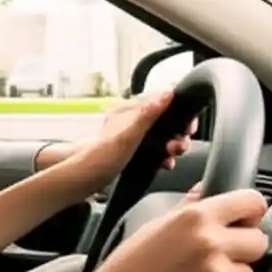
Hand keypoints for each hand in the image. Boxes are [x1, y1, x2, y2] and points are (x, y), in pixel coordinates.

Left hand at [47, 91, 195, 197]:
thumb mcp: (129, 133)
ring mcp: (132, 135)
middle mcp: (132, 120)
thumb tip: (168, 92)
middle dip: (179, 132)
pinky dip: (163, 156)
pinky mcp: (132, 151)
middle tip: (180, 145)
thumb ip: (149, 113)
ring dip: (173, 145)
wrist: (83, 178)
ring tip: (173, 154)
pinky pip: (155, 150)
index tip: (188, 125)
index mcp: (131, 110)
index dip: (180, 111)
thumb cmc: (101, 156)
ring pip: (162, 135)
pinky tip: (165, 164)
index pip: (163, 100)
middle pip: (166, 119)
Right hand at [81, 188, 268, 271]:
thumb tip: (207, 190)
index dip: (251, 214)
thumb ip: (188, 205)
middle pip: (259, 240)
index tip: (245, 222)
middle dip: (242, 249)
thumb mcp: (154, 224)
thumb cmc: (127, 267)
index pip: (253, 202)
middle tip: (217, 257)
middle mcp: (211, 242)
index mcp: (196, 217)